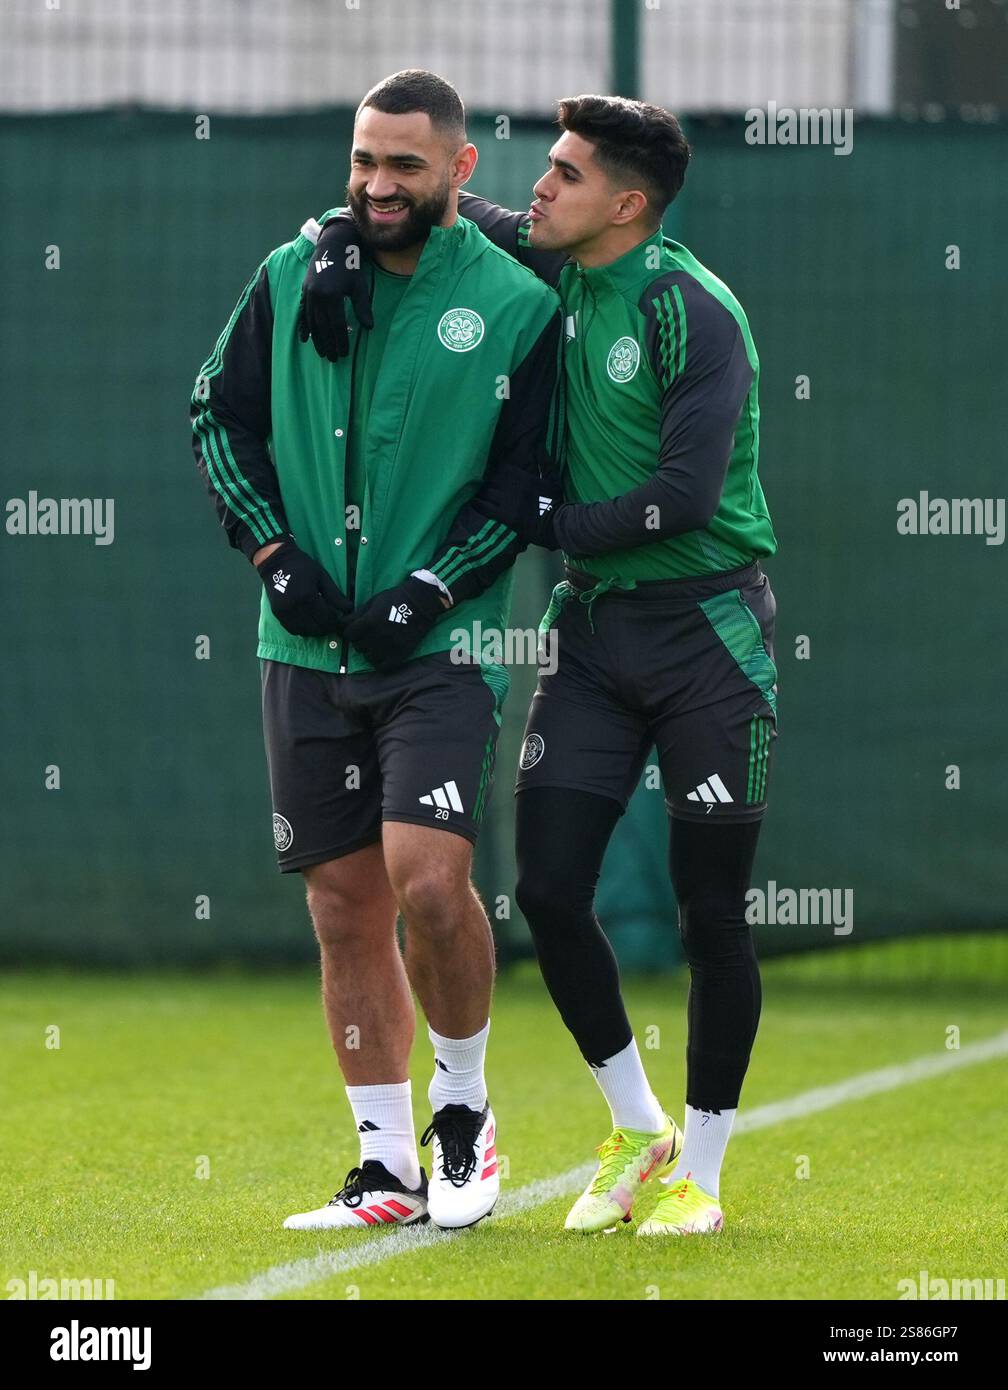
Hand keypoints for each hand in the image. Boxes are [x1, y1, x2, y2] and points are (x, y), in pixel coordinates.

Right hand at [255, 539, 351, 636]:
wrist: (276, 561)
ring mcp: (284, 611)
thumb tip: (349, 609)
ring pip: (304, 632)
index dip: (335, 623)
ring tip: (320, 623)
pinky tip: (308, 623)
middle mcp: (295, 606)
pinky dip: (302, 630)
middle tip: (331, 623)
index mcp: (308, 596)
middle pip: (316, 628)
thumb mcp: (322, 576)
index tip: (339, 620)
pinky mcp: (277, 614)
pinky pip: (293, 630)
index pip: (326, 619)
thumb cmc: (302, 566)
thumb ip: (335, 595)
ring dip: (315, 631)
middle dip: (326, 628)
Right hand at [297, 214, 373, 360]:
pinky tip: (304, 339)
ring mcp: (309, 293)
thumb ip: (363, 307)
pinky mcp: (304, 291)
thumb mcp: (359, 287)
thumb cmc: (351, 266)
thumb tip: (369, 328)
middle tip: (333, 359)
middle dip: (328, 344)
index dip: (340, 341)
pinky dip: (303, 327)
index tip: (343, 354)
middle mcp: (317, 296)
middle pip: (323, 327)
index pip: (336, 325)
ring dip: (317, 339)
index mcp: (332, 295)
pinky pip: (303, 313)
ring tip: (322, 353)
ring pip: (312, 322)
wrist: (334, 245)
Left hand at [343, 575, 448, 671]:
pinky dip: (379, 662)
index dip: (349, 631)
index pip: (347, 634)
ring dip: (369, 651)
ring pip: (368, 657)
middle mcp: (377, 636)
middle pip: (357, 646)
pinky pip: (382, 667)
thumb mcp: (372, 602)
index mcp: (369, 622)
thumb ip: (356, 615)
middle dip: (359, 640)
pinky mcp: (401, 654)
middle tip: (367, 634)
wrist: (421, 602)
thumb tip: (341, 625)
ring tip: (376, 643)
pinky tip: (382, 653)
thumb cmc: (394, 599)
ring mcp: (390, 647)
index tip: (354, 628)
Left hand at [475, 461, 563, 549]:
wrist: (554, 522)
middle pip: (492, 481)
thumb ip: (545, 463)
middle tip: (488, 489)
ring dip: (483, 494)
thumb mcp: (553, 479)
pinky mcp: (503, 515)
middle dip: (489, 484)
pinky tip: (475, 504)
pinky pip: (485, 507)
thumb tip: (540, 448)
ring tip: (482, 497)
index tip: (497, 477)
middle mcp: (511, 486)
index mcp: (522, 476)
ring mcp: (506, 501)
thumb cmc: (554, 501)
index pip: (502, 469)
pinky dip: (478, 504)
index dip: (497, 473)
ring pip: (487, 493)